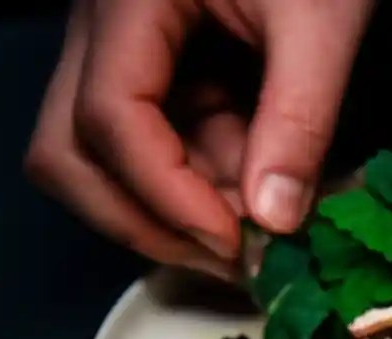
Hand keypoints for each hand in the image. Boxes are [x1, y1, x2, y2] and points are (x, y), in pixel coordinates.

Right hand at [24, 0, 374, 281]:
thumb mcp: (322, 23)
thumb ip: (299, 118)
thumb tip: (275, 220)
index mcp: (128, 3)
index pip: (108, 118)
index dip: (167, 195)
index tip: (236, 241)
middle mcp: (101, 31)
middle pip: (69, 152)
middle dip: (145, 219)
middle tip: (231, 260)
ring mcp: (123, 52)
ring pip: (102, 158)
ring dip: (176, 208)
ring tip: (260, 231)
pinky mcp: (158, 70)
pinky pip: (157, 143)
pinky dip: (204, 180)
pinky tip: (263, 193)